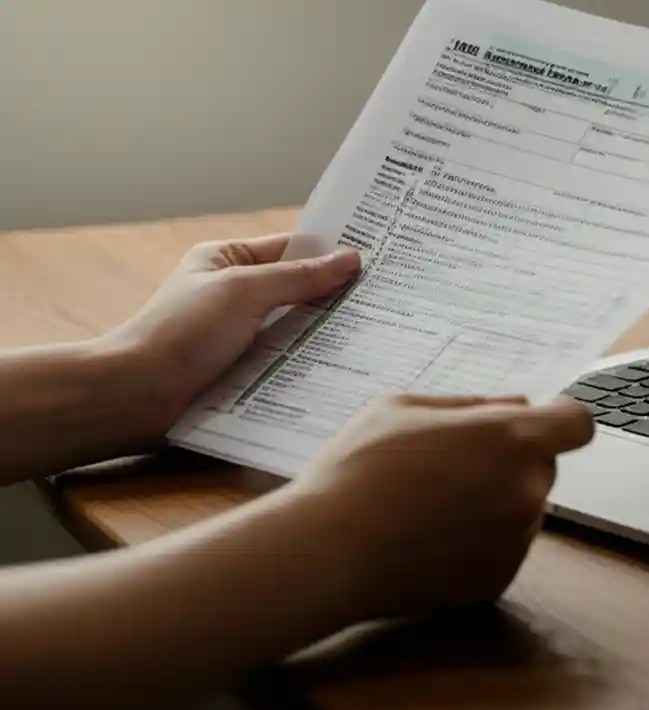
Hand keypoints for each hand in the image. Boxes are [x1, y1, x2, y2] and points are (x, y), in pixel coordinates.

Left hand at [106, 234, 360, 428]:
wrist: (136, 396)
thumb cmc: (179, 333)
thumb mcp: (243, 291)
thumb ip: (298, 277)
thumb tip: (350, 260)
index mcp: (228, 261)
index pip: (291, 249)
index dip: (330, 253)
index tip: (377, 258)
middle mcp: (236, 295)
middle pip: (298, 291)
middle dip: (336, 297)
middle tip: (388, 299)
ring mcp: (242, 336)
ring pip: (297, 330)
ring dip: (326, 335)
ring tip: (377, 333)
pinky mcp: (246, 373)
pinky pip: (288, 363)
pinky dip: (311, 365)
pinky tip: (345, 368)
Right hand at [284, 394, 594, 618]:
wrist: (326, 551)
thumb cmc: (357, 469)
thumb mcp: (404, 408)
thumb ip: (471, 405)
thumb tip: (516, 405)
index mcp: (511, 439)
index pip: (577, 423)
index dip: (561, 419)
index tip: (541, 420)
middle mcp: (527, 491)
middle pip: (544, 467)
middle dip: (513, 461)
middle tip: (453, 464)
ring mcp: (516, 540)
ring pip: (522, 509)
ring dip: (495, 502)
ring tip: (430, 504)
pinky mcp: (499, 580)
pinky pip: (503, 548)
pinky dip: (479, 542)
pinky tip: (430, 537)